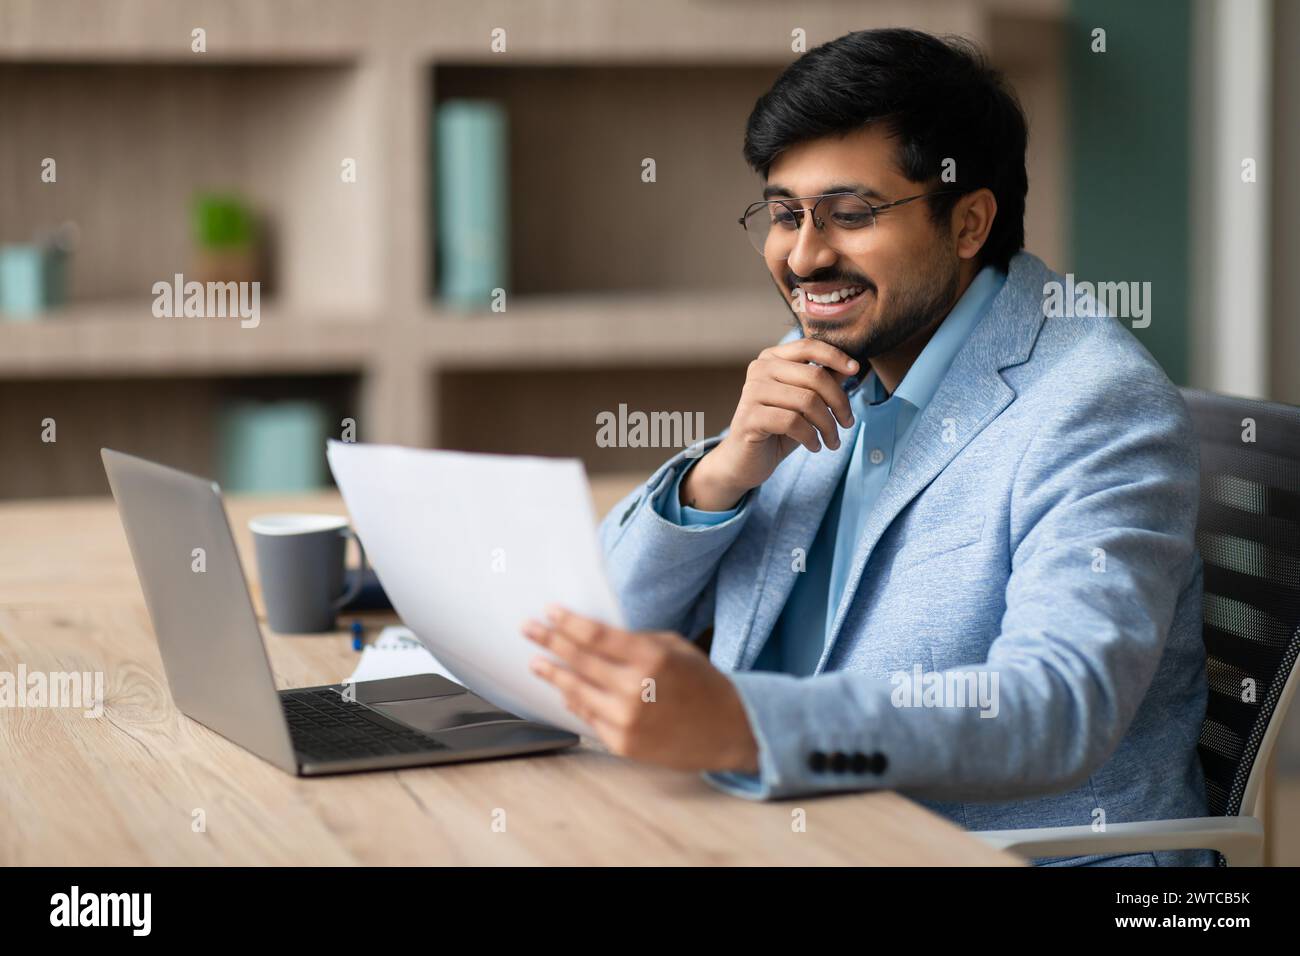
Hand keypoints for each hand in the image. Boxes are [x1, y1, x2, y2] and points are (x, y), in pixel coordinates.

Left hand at [522, 606, 759, 773]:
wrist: (730, 728)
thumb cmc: (703, 683)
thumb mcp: (675, 647)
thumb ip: (634, 642)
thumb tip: (591, 636)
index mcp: (651, 657)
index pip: (595, 635)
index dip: (568, 622)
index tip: (549, 612)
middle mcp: (635, 688)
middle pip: (579, 660)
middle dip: (550, 641)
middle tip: (529, 629)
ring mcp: (626, 719)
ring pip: (576, 691)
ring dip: (553, 674)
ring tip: (536, 662)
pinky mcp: (623, 743)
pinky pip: (588, 717)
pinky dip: (573, 702)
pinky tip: (563, 691)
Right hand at [682, 339, 857, 509]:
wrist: (745, 461)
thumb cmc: (778, 429)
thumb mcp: (805, 403)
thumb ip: (823, 382)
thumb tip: (849, 366)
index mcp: (771, 358)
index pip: (809, 347)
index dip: (836, 356)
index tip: (855, 370)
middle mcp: (759, 369)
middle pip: (815, 377)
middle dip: (840, 402)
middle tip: (847, 423)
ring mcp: (752, 392)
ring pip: (807, 401)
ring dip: (828, 426)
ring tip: (832, 441)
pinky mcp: (750, 418)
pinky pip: (793, 422)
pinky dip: (811, 437)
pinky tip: (814, 446)